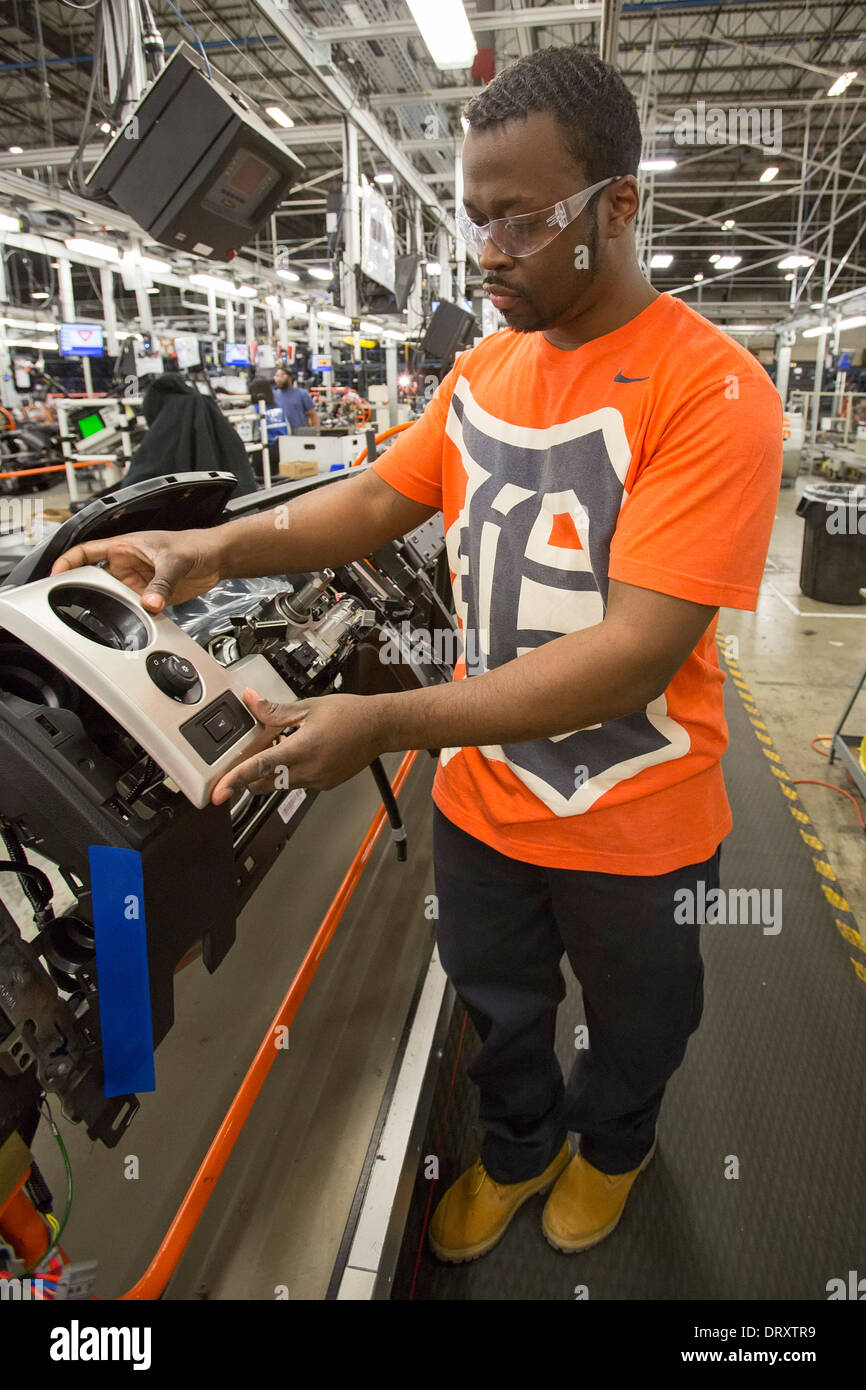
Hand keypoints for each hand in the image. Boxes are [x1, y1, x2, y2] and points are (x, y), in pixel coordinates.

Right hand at [50, 528, 222, 612]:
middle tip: (75, 604)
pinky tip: (131, 623)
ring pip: (114, 597)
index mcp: (124, 547)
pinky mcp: (150, 596)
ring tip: (108, 617)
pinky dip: (131, 617)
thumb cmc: (194, 545)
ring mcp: (137, 582)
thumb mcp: (174, 561)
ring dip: (112, 608)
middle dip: (87, 591)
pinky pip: (134, 609)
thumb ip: (161, 584)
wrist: (216, 558)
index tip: (55, 575)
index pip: (86, 552)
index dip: (68, 562)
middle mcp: (127, 565)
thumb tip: (150, 603)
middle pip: (96, 579)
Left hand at [210, 688, 385, 802]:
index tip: (219, 793)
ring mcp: (318, 781)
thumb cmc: (350, 714)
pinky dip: (289, 772)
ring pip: (280, 785)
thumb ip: (275, 709)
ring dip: (271, 773)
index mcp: (303, 749)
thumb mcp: (309, 706)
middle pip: (265, 784)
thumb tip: (250, 700)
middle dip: (249, 778)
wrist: (381, 728)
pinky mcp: (324, 785)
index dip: (236, 780)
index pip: (261, 768)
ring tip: (278, 748)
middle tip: (241, 763)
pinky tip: (298, 753)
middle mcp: (309, 771)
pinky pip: (297, 783)